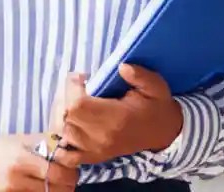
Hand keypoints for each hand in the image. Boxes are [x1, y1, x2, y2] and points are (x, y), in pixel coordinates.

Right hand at [0, 130, 78, 191]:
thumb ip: (43, 142)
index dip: (70, 172)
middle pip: (57, 190)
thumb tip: (68, 145)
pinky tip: (34, 189)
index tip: (70, 168)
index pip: (60, 173)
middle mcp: (15, 181)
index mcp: (21, 159)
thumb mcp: (16, 140)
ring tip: (50, 184)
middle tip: (64, 178)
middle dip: (66, 185)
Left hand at [52, 64, 183, 166]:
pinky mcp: (94, 156)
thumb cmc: (155, 106)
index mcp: (117, 118)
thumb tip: (122, 67)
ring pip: (63, 133)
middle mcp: (103, 137)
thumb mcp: (155, 86)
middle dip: (65, 98)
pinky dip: (61, 143)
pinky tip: (67, 127)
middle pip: (67, 117)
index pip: (78, 104)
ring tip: (73, 102)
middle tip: (75, 88)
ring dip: (61, 115)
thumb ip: (140, 75)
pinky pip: (67, 155)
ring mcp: (97, 149)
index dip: (72, 88)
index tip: (80, 77)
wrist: (162, 133)